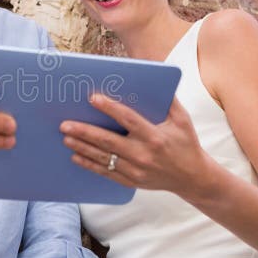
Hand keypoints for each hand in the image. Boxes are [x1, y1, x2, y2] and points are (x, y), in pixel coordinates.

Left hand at [59, 94, 213, 198]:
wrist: (192, 178)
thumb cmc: (186, 143)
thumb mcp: (183, 119)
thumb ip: (169, 100)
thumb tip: (157, 77)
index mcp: (155, 137)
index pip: (128, 119)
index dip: (110, 108)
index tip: (93, 98)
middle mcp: (143, 154)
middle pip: (108, 141)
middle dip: (84, 131)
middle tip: (65, 124)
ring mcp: (136, 170)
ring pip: (103, 157)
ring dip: (81, 147)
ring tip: (65, 137)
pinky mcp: (131, 181)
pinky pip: (106, 172)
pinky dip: (89, 164)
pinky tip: (75, 155)